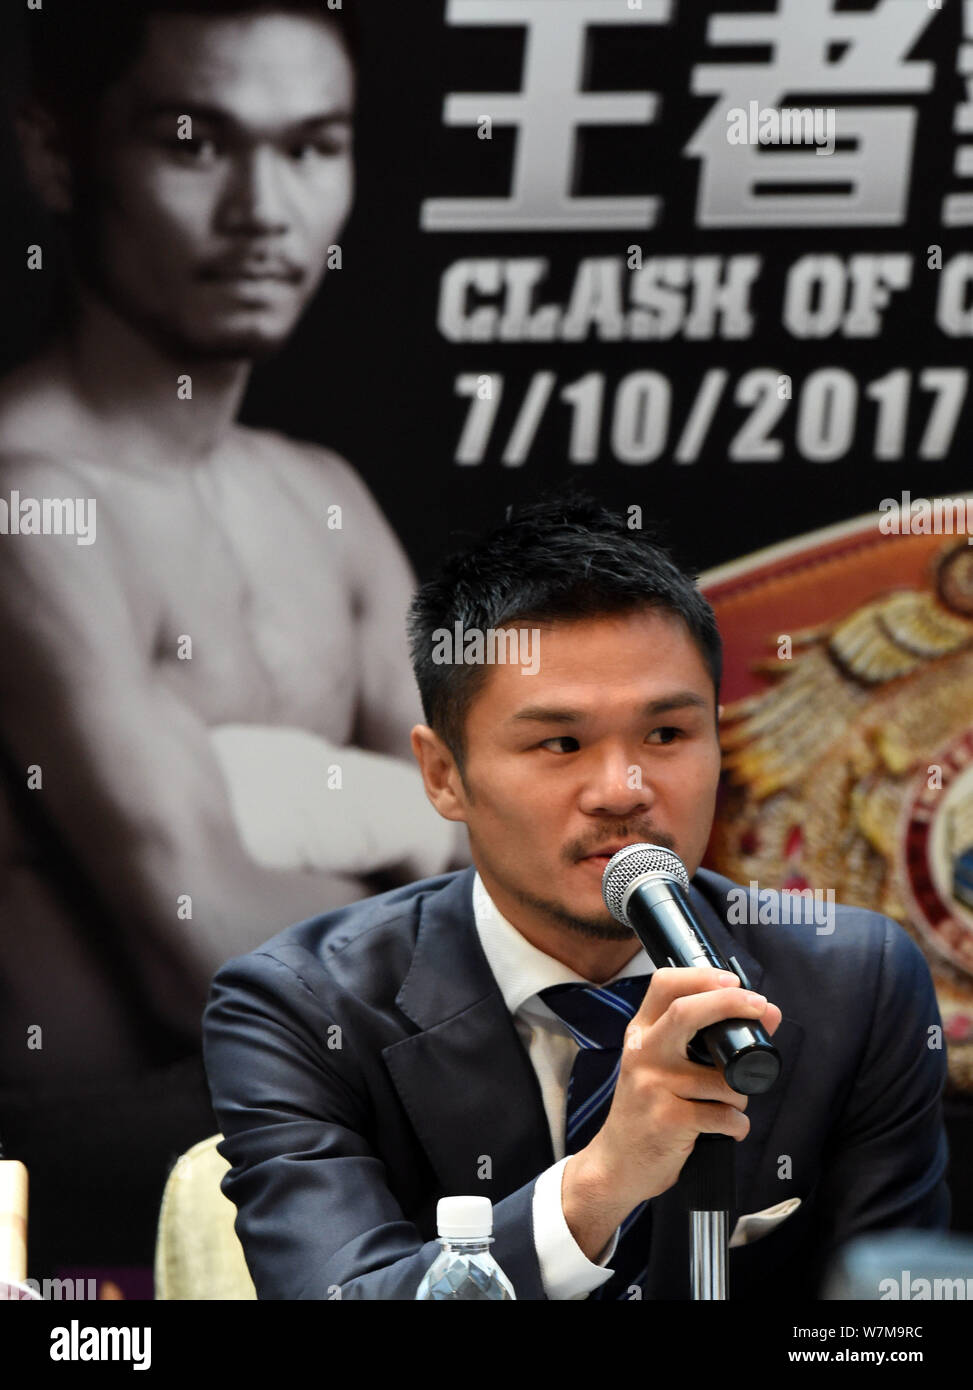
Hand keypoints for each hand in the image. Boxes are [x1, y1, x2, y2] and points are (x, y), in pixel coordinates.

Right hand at [562, 967, 781, 1257]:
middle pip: (687, 1013)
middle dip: (730, 1004)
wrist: (617, 1164)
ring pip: (722, 1077)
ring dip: (742, 1092)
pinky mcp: (667, 1119)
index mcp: (641, 1034)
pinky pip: (724, 1115)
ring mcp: (653, 1085)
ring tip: (730, 1104)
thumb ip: (702, 1039)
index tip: (733, 981)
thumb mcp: (660, 1067)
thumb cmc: (646, 1111)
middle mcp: (643, 1053)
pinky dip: (738, 1123)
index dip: (702, 976)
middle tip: (760, 1006)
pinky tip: (729, 1128)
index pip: (664, 985)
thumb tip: (765, 1013)